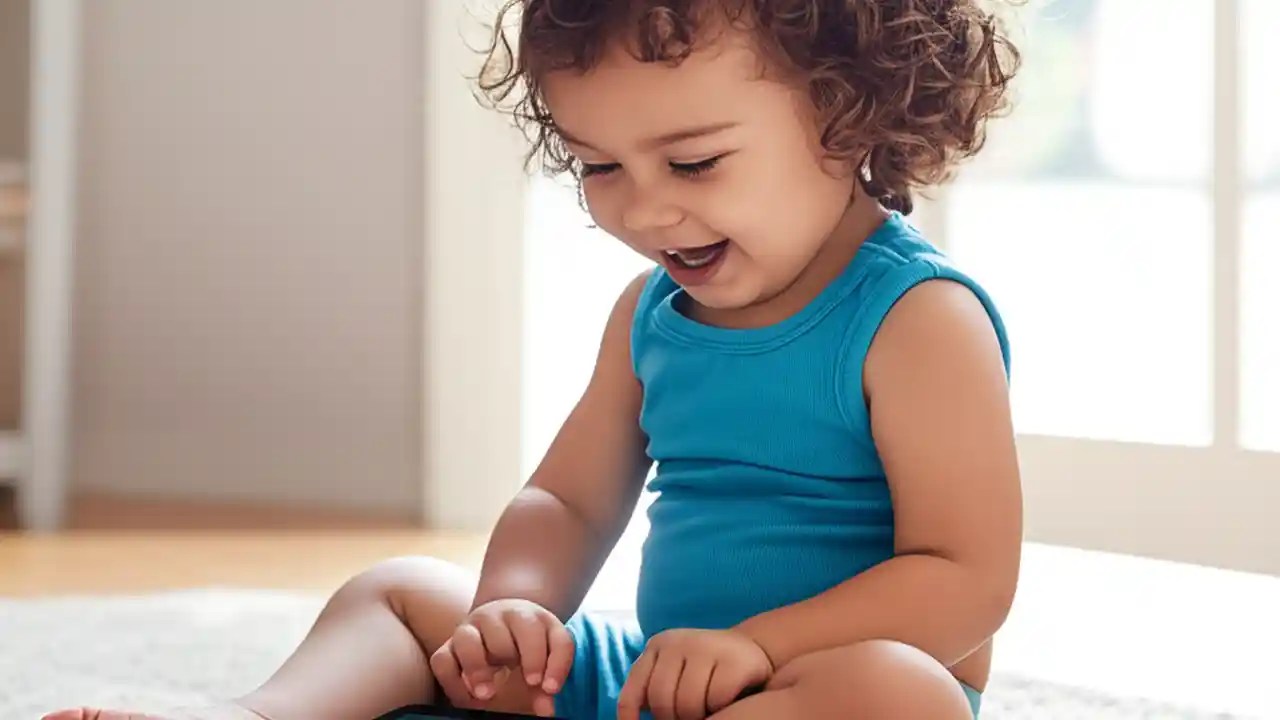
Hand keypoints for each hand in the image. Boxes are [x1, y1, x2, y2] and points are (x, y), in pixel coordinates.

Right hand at [429, 599, 574, 716]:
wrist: (502, 622)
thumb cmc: (528, 644)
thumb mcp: (545, 655)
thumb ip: (549, 678)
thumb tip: (546, 710)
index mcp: (527, 617)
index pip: (535, 631)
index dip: (542, 659)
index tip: (547, 686)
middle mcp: (496, 617)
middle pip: (500, 635)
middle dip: (511, 658)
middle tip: (528, 683)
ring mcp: (470, 628)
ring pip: (466, 640)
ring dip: (476, 668)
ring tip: (487, 695)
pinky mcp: (449, 645)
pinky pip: (441, 660)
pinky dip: (452, 682)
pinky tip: (469, 699)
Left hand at [617, 628, 773, 719]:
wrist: (751, 651)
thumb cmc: (705, 672)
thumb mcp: (674, 673)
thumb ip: (653, 690)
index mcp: (656, 647)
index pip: (632, 692)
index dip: (629, 718)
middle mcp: (676, 642)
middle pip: (660, 701)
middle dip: (672, 719)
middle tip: (688, 717)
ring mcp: (705, 648)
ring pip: (687, 703)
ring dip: (697, 716)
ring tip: (706, 710)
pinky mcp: (733, 661)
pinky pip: (715, 699)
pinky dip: (719, 707)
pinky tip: (725, 702)